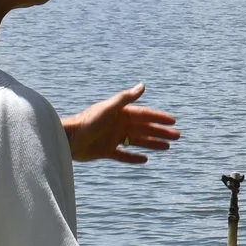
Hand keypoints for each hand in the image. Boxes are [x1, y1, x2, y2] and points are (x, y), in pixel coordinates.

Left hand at [64, 84, 178, 164]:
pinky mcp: (106, 151)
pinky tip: (145, 160)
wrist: (68, 139)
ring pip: (137, 142)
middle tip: (177, 136)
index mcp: (120, 114)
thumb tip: (143, 85)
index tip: (173, 121)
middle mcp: (118, 125)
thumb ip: (126, 98)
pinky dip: (134, 157)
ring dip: (152, 143)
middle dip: (160, 132)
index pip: (144, 115)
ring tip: (167, 147)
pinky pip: (124, 155)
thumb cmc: (87, 121)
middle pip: (144, 129)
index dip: (158, 118)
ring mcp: (112, 138)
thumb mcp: (108, 108)